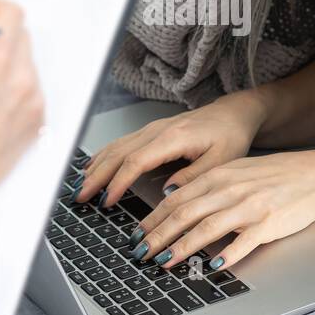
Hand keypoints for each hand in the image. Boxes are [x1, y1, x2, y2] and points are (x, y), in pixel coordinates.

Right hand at [76, 90, 267, 207]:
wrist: (234, 113)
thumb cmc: (230, 135)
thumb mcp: (221, 160)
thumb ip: (193, 176)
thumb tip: (166, 192)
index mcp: (173, 137)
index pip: (137, 161)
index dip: (119, 182)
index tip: (107, 200)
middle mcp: (157, 130)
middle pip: (119, 154)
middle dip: (97, 177)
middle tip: (81, 197)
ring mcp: (152, 129)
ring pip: (116, 148)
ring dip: (96, 167)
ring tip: (80, 186)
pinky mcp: (151, 132)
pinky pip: (122, 143)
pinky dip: (104, 156)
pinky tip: (93, 166)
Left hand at [130, 149, 314, 271]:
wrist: (314, 177)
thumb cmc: (274, 176)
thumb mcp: (235, 171)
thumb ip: (205, 183)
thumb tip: (172, 195)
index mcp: (218, 176)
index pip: (176, 200)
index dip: (152, 220)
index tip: (136, 236)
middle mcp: (229, 190)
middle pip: (184, 215)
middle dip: (157, 236)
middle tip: (139, 253)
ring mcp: (248, 208)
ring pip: (206, 229)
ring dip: (181, 248)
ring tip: (164, 263)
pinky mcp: (267, 225)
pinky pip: (242, 242)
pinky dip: (225, 255)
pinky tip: (212, 266)